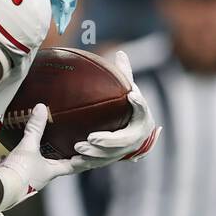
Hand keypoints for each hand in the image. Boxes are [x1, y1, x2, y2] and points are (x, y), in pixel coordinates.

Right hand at [0, 104, 88, 215]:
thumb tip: (41, 108)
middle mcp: (41, 178)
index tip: (91, 156)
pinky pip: (17, 170)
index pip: (72, 166)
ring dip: (37, 161)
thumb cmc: (20, 172)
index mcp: (51, 172)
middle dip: (59, 159)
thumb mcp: (28, 147)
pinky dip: (15, 162)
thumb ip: (35, 128)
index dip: (82, 161)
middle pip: (55, 168)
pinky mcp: (13, 180)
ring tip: (36, 150)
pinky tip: (6, 156)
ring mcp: (27, 181)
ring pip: (35, 169)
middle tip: (64, 149)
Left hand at [73, 50, 159, 165]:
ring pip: (111, 156)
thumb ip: (125, 75)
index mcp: (142, 119)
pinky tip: (72, 162)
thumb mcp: (131, 91)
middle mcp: (136, 138)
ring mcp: (126, 151)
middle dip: (107, 140)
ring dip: (95, 154)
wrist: (139, 134)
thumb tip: (120, 52)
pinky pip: (101, 162)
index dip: (139, 104)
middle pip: (123, 141)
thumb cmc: (131, 108)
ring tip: (78, 148)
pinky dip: (88, 163)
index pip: (143, 111)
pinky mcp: (114, 158)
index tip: (132, 95)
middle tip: (91, 138)